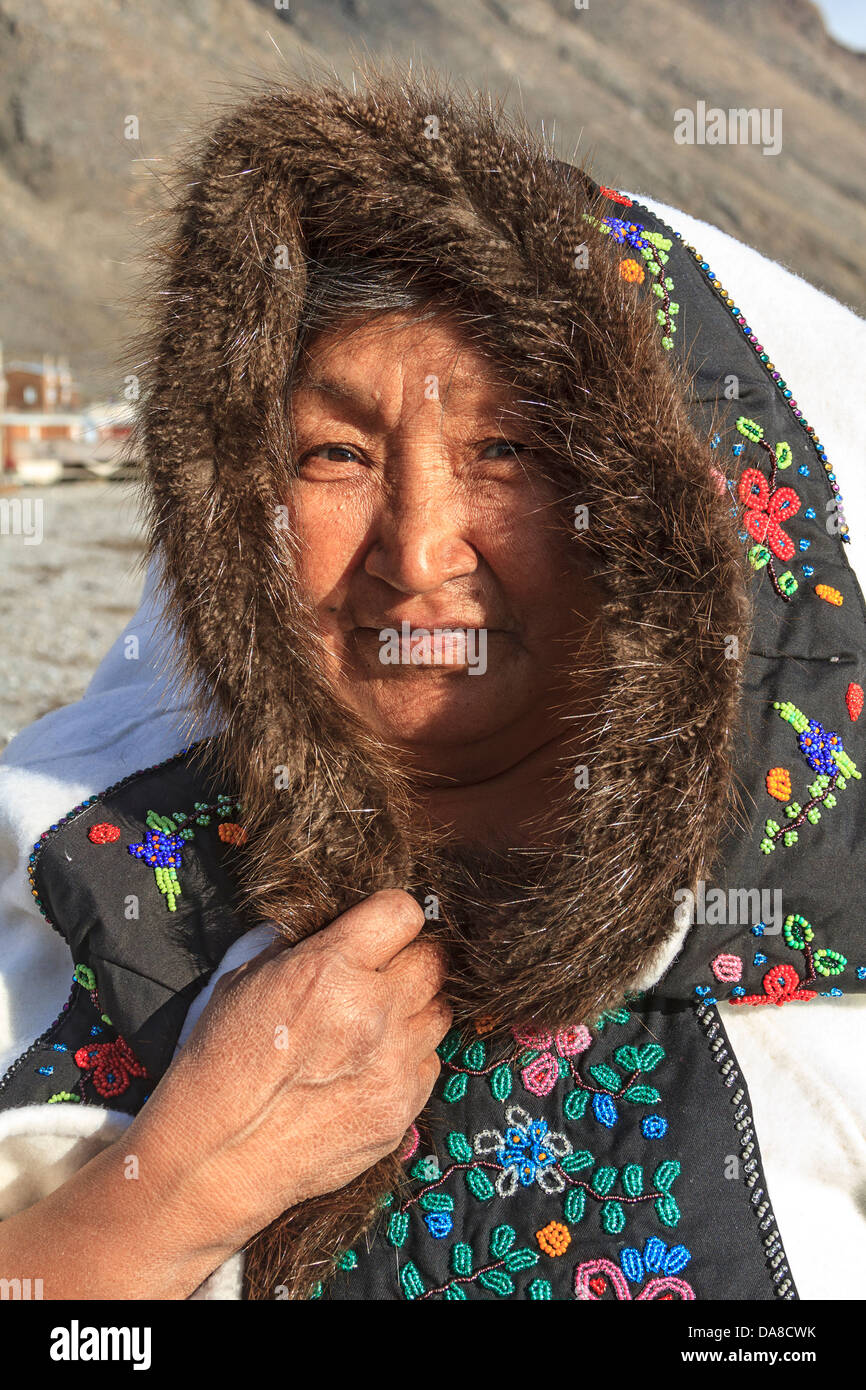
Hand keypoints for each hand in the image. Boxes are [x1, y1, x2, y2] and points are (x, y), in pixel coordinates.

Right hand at [123, 889, 450, 1263]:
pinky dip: (410, 1058)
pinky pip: (430, 1062)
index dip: (391, 916)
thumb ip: (300, 949)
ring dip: (414, 1010)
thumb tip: (335, 927)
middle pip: (433, 961)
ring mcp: (392, 1065)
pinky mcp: (401, 1110)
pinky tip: (373, 1065)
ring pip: (439, 1012)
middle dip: (410, 961)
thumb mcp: (244, 980)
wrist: (213, 1157)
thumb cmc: (218, 1064)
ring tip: (377, 1023)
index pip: (402, 912)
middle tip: (382, 976)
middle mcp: (371, 1012)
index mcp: (328, 970)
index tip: (381, 929)